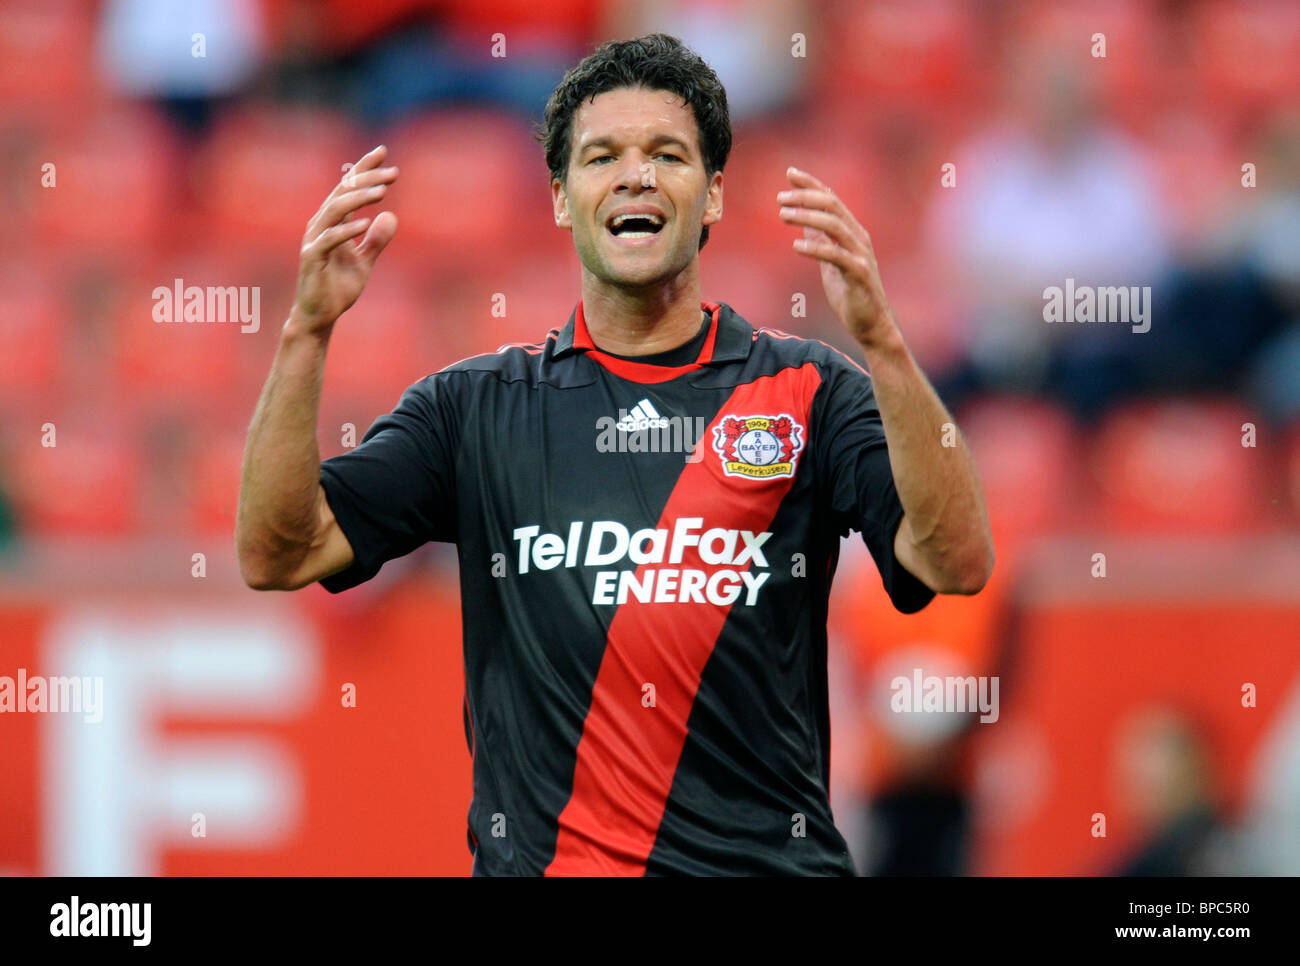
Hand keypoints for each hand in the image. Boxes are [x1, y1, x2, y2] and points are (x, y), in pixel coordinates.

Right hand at [292, 144, 398, 334]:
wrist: (320, 316)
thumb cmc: (338, 287)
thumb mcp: (364, 262)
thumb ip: (376, 240)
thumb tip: (391, 216)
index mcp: (332, 222)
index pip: (347, 188)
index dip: (363, 168)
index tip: (384, 151)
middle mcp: (320, 225)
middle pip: (343, 193)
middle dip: (367, 179)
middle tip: (393, 172)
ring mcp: (315, 240)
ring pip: (335, 211)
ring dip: (359, 199)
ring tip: (383, 192)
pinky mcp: (312, 259)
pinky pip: (329, 240)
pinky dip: (347, 230)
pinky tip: (366, 223)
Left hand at [778, 167, 896, 348]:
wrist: (871, 324)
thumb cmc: (851, 292)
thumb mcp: (830, 261)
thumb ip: (820, 239)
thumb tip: (804, 218)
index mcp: (852, 232)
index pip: (831, 199)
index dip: (811, 184)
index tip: (790, 172)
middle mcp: (858, 238)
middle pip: (832, 206)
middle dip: (806, 197)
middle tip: (779, 197)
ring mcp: (860, 254)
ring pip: (834, 225)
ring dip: (807, 216)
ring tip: (783, 215)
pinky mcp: (858, 274)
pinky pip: (836, 255)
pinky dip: (816, 248)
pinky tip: (797, 245)